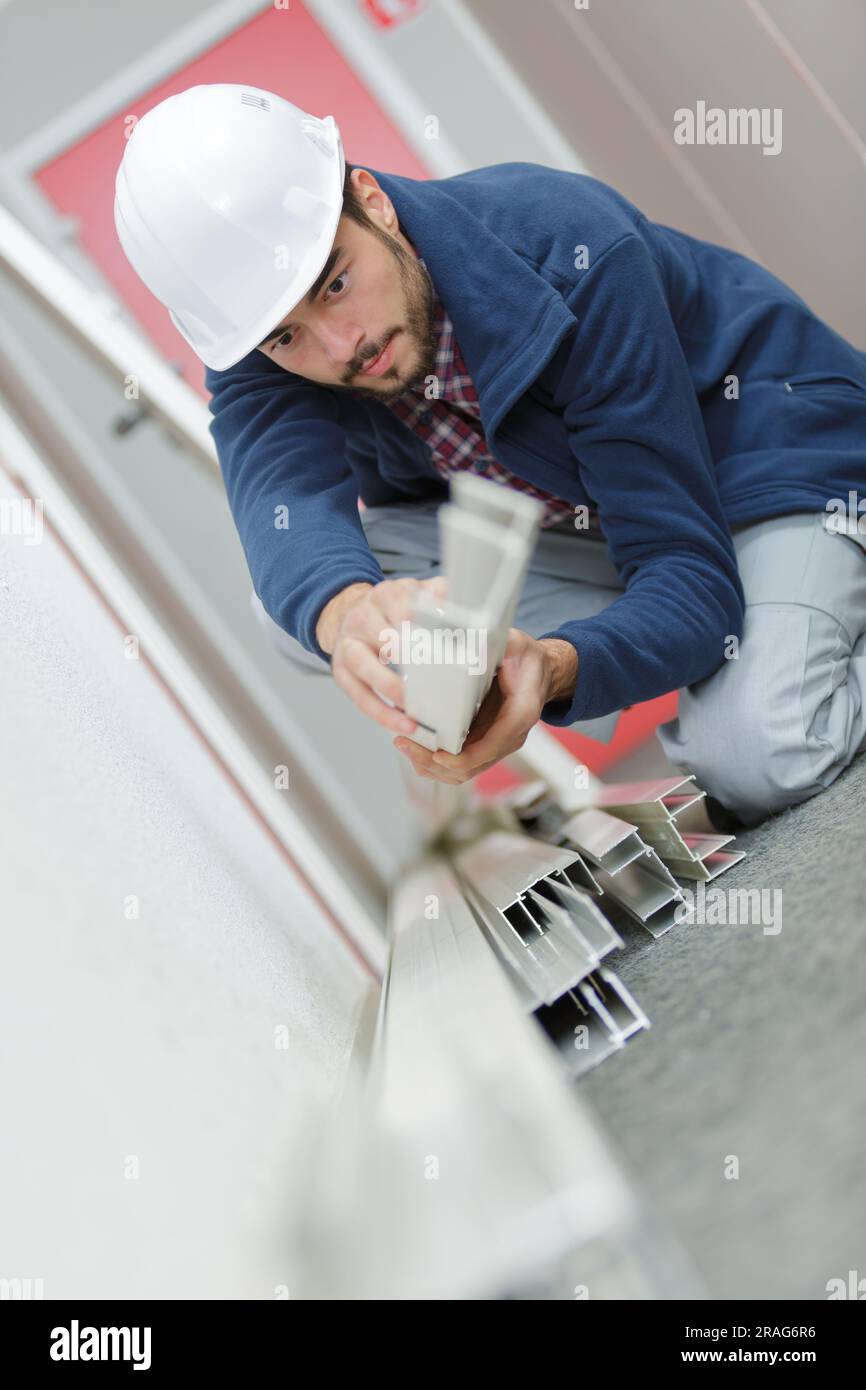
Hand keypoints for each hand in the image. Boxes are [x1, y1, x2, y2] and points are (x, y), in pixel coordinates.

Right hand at [329, 575, 448, 736]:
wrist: (352, 616)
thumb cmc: (391, 610)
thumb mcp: (416, 593)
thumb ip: (439, 595)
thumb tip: (464, 606)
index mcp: (384, 596)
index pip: (399, 605)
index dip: (415, 622)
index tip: (433, 639)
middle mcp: (361, 618)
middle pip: (380, 635)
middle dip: (403, 655)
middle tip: (428, 674)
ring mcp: (348, 646)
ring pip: (364, 666)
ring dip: (389, 687)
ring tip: (413, 706)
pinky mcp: (341, 673)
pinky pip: (359, 696)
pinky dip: (380, 713)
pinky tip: (401, 724)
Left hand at [394, 629, 577, 784]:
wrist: (540, 672)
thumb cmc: (526, 659)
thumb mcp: (515, 644)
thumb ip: (493, 645)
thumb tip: (466, 640)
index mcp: (521, 713)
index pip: (493, 745)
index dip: (464, 756)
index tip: (438, 754)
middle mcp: (510, 736)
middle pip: (471, 766)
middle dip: (435, 762)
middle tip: (405, 743)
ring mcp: (496, 744)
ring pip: (463, 771)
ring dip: (431, 766)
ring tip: (404, 745)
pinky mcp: (484, 744)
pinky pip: (460, 764)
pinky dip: (436, 764)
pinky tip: (415, 749)